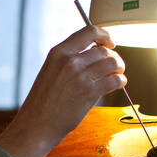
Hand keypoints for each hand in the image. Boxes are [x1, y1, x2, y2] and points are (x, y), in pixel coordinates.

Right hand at [0, 25, 126, 156]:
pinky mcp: (89, 92)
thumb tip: (94, 55)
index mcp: (59, 52)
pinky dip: (120, 81)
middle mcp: (70, 61)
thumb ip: (69, 61)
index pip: (89, 32)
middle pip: (103, 50)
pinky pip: (115, 80)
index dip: (104, 35)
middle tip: (116, 67)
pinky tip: (118, 85)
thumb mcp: (50, 72)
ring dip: (119, 69)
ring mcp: (80, 76)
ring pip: (112, 63)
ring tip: (118, 75)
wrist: (36, 125)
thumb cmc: (43, 103)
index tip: (110, 43)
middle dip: (114, 58)